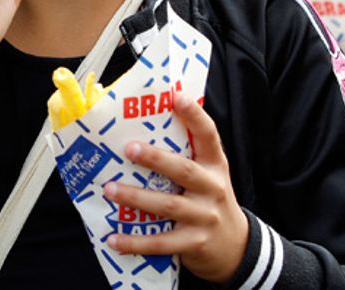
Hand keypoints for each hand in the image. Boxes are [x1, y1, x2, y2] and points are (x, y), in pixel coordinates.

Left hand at [104, 94, 247, 283]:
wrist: (235, 248)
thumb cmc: (209, 201)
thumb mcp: (208, 175)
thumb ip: (186, 155)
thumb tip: (143, 127)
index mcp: (214, 165)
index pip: (209, 136)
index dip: (194, 115)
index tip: (176, 97)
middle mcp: (212, 188)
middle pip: (184, 170)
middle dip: (156, 159)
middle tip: (128, 148)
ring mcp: (205, 217)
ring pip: (168, 206)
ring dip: (136, 198)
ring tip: (110, 189)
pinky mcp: (194, 243)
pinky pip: (161, 242)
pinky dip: (135, 242)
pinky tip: (113, 238)